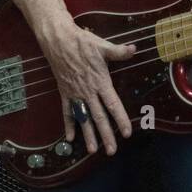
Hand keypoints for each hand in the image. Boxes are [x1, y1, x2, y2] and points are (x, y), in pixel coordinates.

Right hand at [36, 15, 136, 155]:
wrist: (58, 40)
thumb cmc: (82, 42)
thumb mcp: (102, 46)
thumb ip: (118, 51)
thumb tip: (133, 49)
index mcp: (100, 82)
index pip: (112, 104)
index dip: (120, 119)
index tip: (126, 133)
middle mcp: (88, 92)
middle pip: (99, 117)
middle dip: (105, 135)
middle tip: (111, 151)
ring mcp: (75, 94)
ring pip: (83, 118)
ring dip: (88, 135)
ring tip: (92, 150)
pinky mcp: (65, 92)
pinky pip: (67, 111)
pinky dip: (68, 124)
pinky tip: (70, 138)